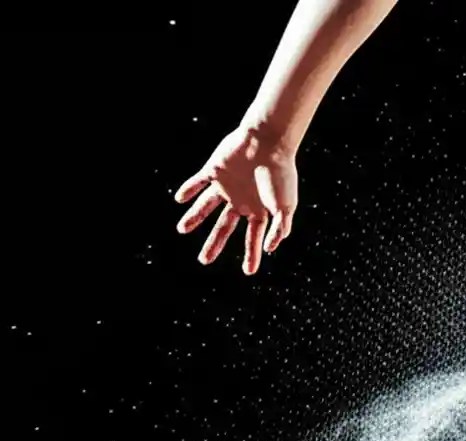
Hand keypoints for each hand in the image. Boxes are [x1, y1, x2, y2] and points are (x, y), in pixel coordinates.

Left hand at [174, 127, 297, 274]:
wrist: (268, 142)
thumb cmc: (280, 174)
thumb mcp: (286, 206)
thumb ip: (279, 228)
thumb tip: (270, 249)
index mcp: (259, 210)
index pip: (253, 238)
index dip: (251, 256)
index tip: (248, 272)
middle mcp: (241, 200)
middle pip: (224, 227)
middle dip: (214, 244)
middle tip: (204, 260)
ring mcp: (227, 186)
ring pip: (206, 206)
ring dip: (194, 217)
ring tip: (182, 229)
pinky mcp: (214, 170)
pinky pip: (198, 182)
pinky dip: (188, 189)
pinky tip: (179, 199)